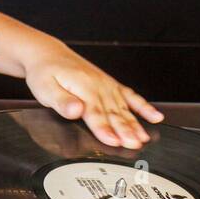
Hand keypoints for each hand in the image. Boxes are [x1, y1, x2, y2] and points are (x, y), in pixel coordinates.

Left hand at [23, 45, 163, 148]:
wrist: (47, 54)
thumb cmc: (44, 72)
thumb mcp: (44, 88)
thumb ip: (61, 101)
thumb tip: (76, 110)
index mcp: (83, 87)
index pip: (95, 113)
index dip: (105, 129)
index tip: (114, 142)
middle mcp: (98, 85)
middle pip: (113, 112)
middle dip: (125, 130)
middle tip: (135, 144)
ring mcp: (106, 85)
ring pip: (124, 107)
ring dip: (135, 123)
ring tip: (144, 138)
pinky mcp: (110, 84)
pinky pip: (130, 96)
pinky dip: (144, 107)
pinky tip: (155, 116)